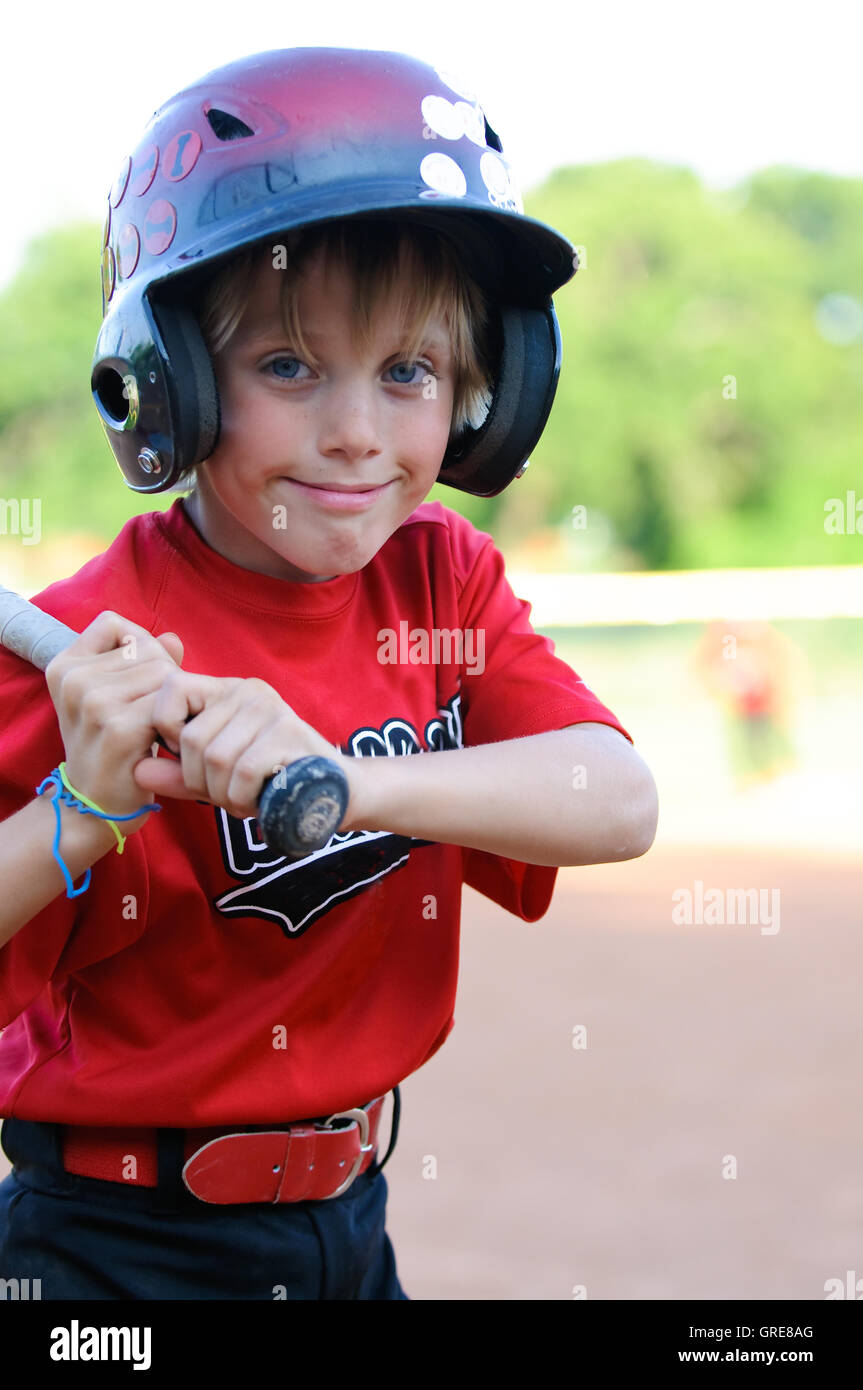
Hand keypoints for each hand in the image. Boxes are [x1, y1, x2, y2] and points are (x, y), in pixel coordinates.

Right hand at [46, 611, 184, 831]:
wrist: (94, 807)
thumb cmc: (111, 749)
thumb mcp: (113, 699)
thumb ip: (142, 662)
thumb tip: (172, 638)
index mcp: (65, 666)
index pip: (114, 624)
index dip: (139, 647)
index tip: (138, 682)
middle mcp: (74, 679)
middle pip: (147, 648)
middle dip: (163, 678)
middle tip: (153, 716)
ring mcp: (94, 702)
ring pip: (164, 673)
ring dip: (173, 701)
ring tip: (158, 729)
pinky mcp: (119, 727)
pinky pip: (169, 704)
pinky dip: (177, 722)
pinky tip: (165, 743)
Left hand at [133, 669, 357, 822]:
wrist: (333, 793)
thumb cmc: (270, 783)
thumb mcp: (216, 778)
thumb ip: (177, 774)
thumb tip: (137, 771)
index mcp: (225, 691)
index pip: (171, 689)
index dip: (166, 730)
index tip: (185, 757)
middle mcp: (247, 690)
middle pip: (191, 739)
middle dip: (198, 781)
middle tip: (224, 794)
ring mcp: (270, 708)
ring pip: (214, 758)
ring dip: (223, 794)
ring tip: (244, 797)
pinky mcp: (288, 732)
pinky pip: (241, 772)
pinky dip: (242, 798)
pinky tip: (258, 800)